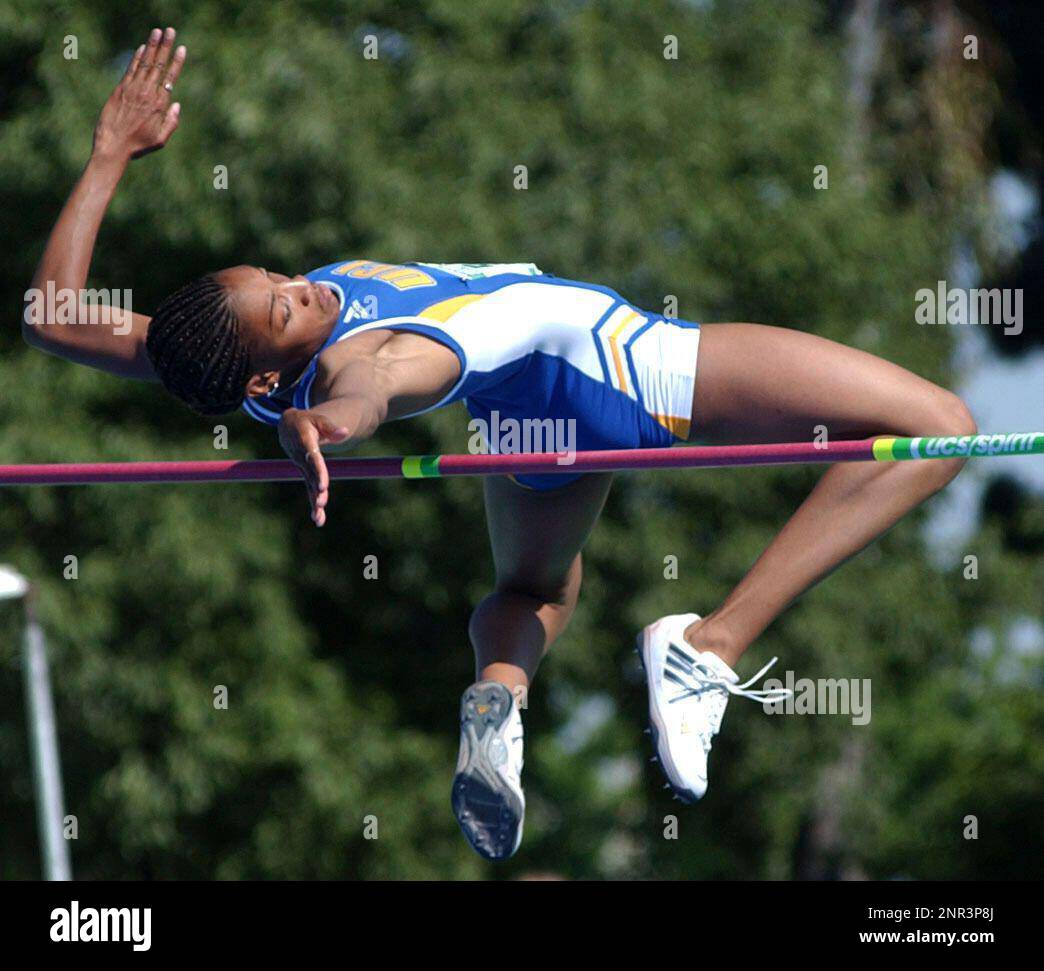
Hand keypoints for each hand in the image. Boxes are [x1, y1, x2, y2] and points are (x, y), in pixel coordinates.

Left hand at [92, 27, 185, 161]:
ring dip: (152, 46)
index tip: (182, 49)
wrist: (113, 145)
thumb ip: (171, 122)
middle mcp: (147, 93)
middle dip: (165, 46)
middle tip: (170, 31)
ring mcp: (133, 89)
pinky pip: (131, 69)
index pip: (170, 78)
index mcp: (159, 105)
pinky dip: (137, 58)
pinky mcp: (120, 89)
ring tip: (157, 32)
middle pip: (158, 65)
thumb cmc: (138, 145)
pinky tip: (142, 48)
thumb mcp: (160, 140)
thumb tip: (177, 104)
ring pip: (145, 63)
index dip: (176, 62)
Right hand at [278, 409, 350, 526]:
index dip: (318, 472)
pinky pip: (309, 490)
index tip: (323, 485)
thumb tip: (345, 433)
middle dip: (316, 491)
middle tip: (321, 504)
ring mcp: (302, 468)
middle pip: (310, 477)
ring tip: (318, 518)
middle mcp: (301, 458)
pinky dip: (314, 504)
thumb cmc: (306, 421)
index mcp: (305, 443)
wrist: (288, 427)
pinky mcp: (305, 474)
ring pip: (309, 486)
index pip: (312, 459)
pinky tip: (318, 519)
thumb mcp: (318, 419)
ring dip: (314, 502)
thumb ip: (331, 427)